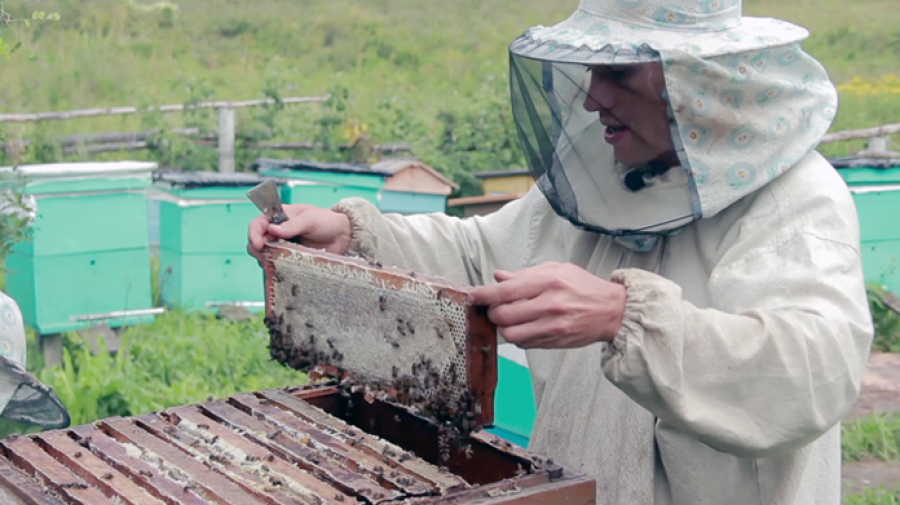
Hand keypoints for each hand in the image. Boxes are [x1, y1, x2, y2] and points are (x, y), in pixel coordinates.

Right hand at [247, 204, 351, 263]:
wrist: (343, 237)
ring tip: (276, 262)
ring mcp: (282, 246)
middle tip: (266, 257)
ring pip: (264, 255)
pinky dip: (275, 267)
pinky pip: (276, 265)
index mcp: (279, 217)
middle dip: (257, 249)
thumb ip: (292, 224)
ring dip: (266, 259)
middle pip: (257, 241)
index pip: (258, 223)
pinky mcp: (289, 259)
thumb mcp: (310, 219)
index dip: (253, 233)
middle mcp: (277, 231)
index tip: (258, 244)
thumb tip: (272, 229)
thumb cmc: (327, 222)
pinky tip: (282, 269)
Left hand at [469, 262, 626, 348]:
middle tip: (495, 308)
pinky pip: (525, 344)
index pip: (507, 290)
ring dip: (505, 328)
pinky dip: (519, 336)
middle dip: (493, 313)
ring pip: (511, 334)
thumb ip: (525, 274)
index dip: (485, 295)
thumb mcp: (557, 270)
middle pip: (504, 316)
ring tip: (510, 319)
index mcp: (548, 282)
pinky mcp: (554, 342)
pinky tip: (526, 327)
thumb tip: (499, 276)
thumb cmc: (584, 287)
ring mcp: (552, 327)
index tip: (473, 296)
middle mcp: (549, 305)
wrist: (612, 311)